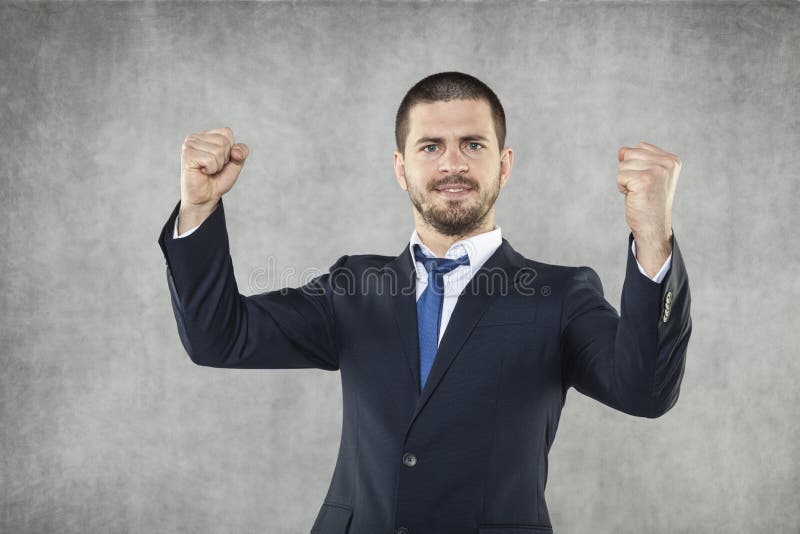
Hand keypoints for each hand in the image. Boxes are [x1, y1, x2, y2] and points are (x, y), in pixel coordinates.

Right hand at [180, 126, 248, 209]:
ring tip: (208, 170)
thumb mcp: (235, 163)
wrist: (206, 197)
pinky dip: (211, 169)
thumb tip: (236, 150)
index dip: (230, 150)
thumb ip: (241, 152)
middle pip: (223, 142)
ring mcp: (189, 145)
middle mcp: (194, 137)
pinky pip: (211, 159)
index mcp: (205, 135)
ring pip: (218, 150)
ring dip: (217, 165)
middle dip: (223, 159)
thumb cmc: (218, 179)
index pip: (227, 133)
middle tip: (213, 168)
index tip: (219, 161)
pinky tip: (202, 172)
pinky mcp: (187, 155)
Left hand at [616, 141, 681, 274]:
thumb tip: (621, 150)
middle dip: (628, 172)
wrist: (653, 226)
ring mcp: (657, 170)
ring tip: (638, 193)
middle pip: (629, 153)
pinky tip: (634, 197)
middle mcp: (667, 163)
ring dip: (625, 181)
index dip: (635, 165)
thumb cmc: (648, 202)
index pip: (640, 147)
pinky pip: (620, 176)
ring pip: (623, 165)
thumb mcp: (646, 176)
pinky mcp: (644, 180)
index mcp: (672, 160)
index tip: (647, 182)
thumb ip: (637, 159)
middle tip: (641, 189)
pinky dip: (622, 188)